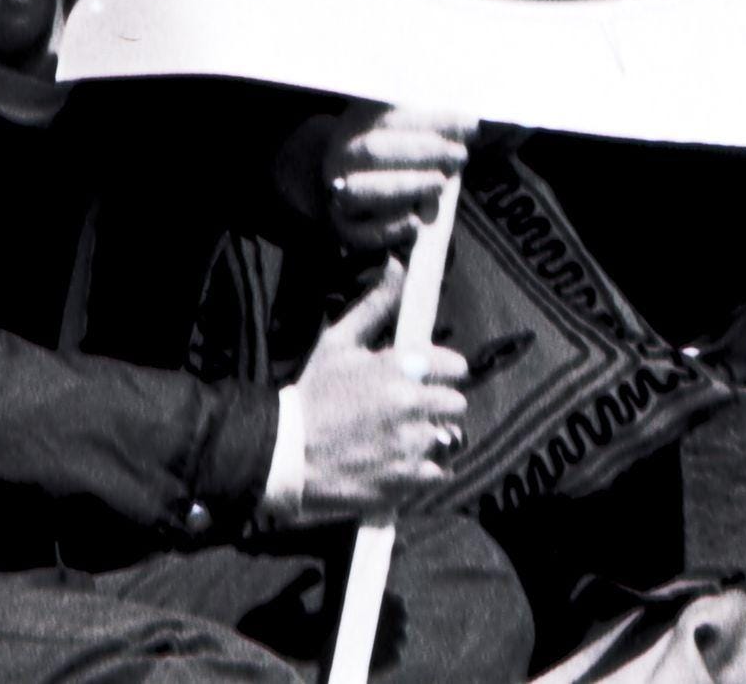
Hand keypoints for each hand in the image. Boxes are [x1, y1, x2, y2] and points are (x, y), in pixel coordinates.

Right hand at [287, 258, 471, 521]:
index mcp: (398, 368)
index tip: (433, 378)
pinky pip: (440, 471)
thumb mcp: (338, 342)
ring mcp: (410, 445)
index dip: (445, 371)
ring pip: (451, 438)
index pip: (456, 367)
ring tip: (408, 437)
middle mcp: (411, 405)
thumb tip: (399, 266)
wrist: (287, 453)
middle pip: (457, 404)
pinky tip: (403, 461)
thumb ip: (375, 304)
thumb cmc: (312, 394)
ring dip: (434, 437)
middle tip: (415, 409)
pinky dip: (427, 468)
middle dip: (440, 405)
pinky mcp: (406, 479)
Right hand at [317, 104, 472, 254]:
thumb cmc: (400, 164)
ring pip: (359, 191)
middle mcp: (340, 159)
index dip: (430, 119)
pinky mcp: (345, 232)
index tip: (469, 124)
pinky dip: (389, 229)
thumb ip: (432, 126)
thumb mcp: (410, 136)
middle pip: (372, 150)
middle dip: (421, 151)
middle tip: (460, 155)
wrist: (360, 202)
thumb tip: (468, 120)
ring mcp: (339, 196)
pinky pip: (360, 234)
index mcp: (356, 127)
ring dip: (405, 186)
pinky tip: (414, 223)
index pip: (388, 116)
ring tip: (440, 183)